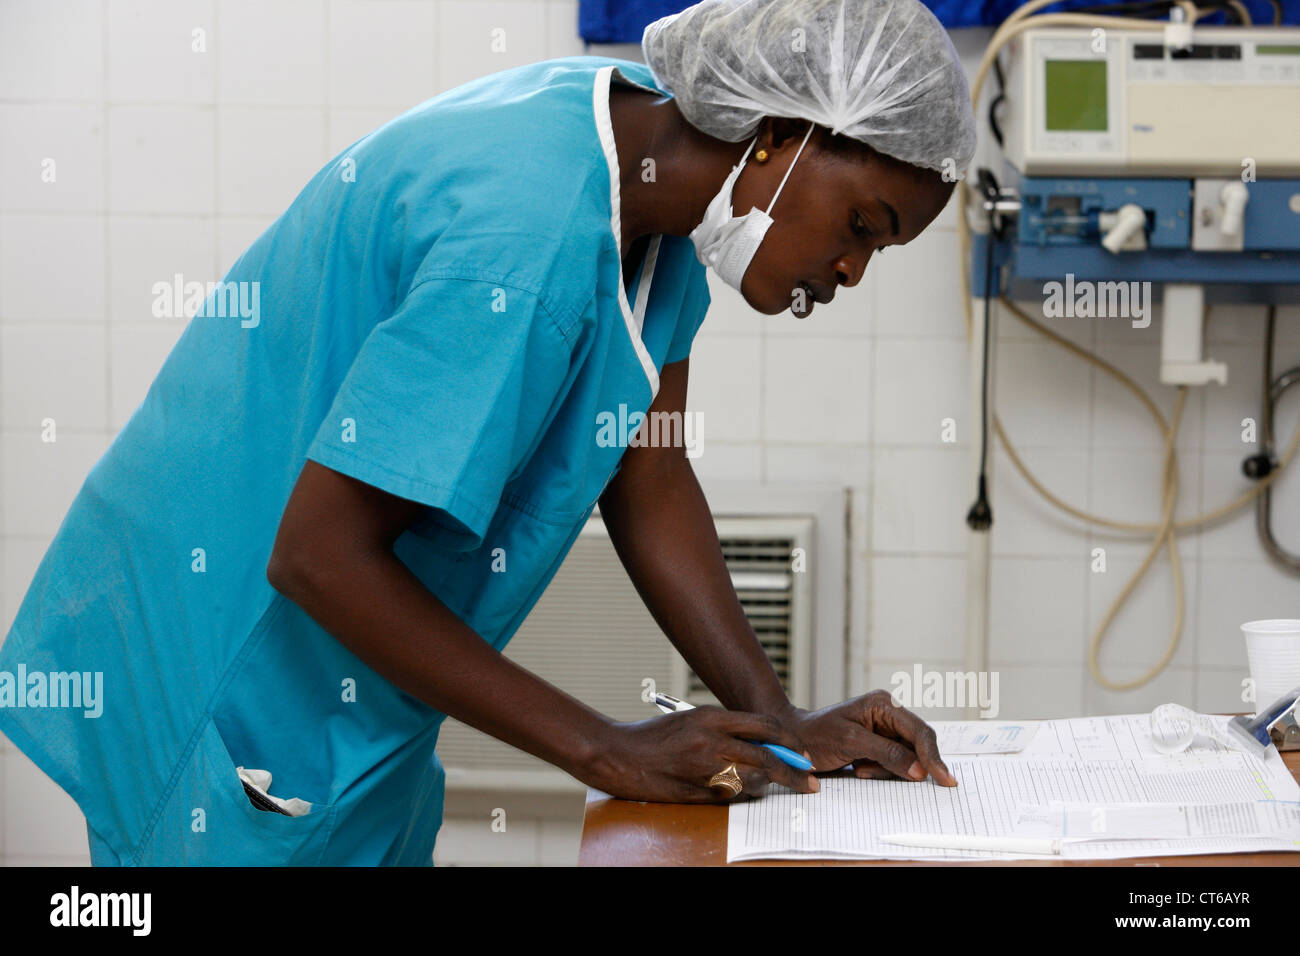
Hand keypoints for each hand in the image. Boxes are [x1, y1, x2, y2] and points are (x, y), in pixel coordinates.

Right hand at [587, 706, 820, 803]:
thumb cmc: (655, 736)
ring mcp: (703, 769)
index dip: (789, 740)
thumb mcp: (692, 720)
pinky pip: (733, 797)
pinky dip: (745, 796)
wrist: (619, 755)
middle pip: (767, 757)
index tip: (802, 752)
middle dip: (794, 771)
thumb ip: (725, 729)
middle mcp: (710, 741)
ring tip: (775, 786)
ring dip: (769, 785)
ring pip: (754, 781)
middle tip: (810, 780)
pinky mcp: (697, 793)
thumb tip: (764, 743)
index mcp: (711, 717)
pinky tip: (747, 792)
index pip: (764, 726)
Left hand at [778, 691, 957, 785]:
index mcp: (884, 704)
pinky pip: (894, 764)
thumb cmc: (817, 735)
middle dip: (907, 765)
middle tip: (894, 778)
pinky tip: (859, 769)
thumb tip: (919, 770)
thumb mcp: (851, 742)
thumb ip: (887, 754)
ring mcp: (885, 730)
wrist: (795, 740)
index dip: (933, 756)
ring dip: (888, 770)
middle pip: (918, 745)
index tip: (943, 779)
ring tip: (859, 769)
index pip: (919, 731)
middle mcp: (889, 714)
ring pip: (908, 758)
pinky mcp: (880, 745)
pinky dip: (881, 772)